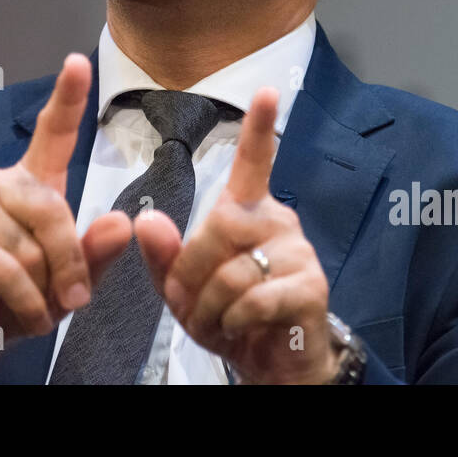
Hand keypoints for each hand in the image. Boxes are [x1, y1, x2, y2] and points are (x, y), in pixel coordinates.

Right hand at [0, 54, 132, 382]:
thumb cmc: (19, 298)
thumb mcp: (70, 279)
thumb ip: (97, 252)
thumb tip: (123, 222)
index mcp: (32, 183)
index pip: (53, 132)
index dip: (67, 97)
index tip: (76, 62)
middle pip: (53, 210)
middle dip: (70, 263)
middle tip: (73, 299)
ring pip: (32, 249)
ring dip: (43, 291)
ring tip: (33, 305)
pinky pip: (8, 269)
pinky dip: (25, 301)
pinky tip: (24, 316)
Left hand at [134, 87, 337, 383]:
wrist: (272, 366)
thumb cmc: (230, 317)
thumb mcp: (183, 289)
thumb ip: (163, 256)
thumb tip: (146, 220)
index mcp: (248, 212)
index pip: (254, 161)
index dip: (258, 127)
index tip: (266, 90)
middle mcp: (279, 222)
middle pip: (220, 224)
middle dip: (191, 270)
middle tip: (189, 303)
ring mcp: (300, 254)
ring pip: (234, 270)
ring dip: (210, 307)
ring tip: (217, 322)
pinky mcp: (311, 289)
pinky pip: (255, 299)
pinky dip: (233, 322)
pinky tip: (240, 329)